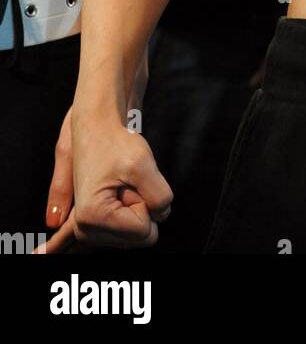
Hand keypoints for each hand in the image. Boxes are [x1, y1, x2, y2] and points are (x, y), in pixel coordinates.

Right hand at [34, 112, 172, 253]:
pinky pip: (129, 229)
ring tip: (122, 183)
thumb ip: (159, 197)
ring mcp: (88, 229)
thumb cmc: (115, 141)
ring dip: (136, 205)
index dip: (146, 201)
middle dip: (141, 205)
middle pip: (139, 236)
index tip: (129, 179)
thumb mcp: (143, 165)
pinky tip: (119, 192)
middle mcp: (85, 230)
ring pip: (136, 233)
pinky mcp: (95, 225)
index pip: (144, 231)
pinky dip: (131, 209)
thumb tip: (161, 215)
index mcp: (92, 218)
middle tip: (127, 181)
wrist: (97, 128)